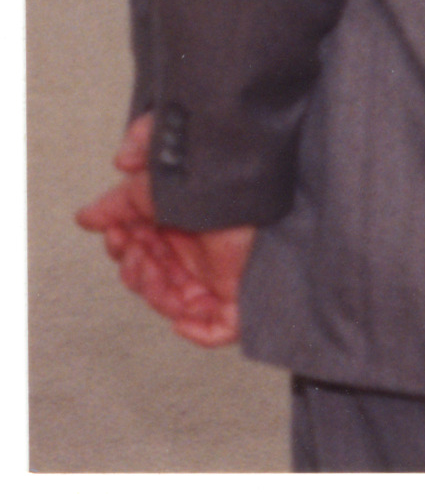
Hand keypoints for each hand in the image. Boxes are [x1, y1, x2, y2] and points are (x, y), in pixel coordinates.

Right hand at [76, 116, 254, 348]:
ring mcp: (216, 275)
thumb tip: (85, 217)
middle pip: (149, 281)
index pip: (138, 255)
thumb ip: (120, 200)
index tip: (116, 231)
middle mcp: (194, 254)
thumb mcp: (158, 182)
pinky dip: (199, 332)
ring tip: (152, 263)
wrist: (257, 178)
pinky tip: (182, 322)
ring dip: (152, 289)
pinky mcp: (239, 291)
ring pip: (171, 304)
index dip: (122, 248)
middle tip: (134, 244)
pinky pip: (220, 328)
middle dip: (134, 266)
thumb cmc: (217, 175)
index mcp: (177, 230)